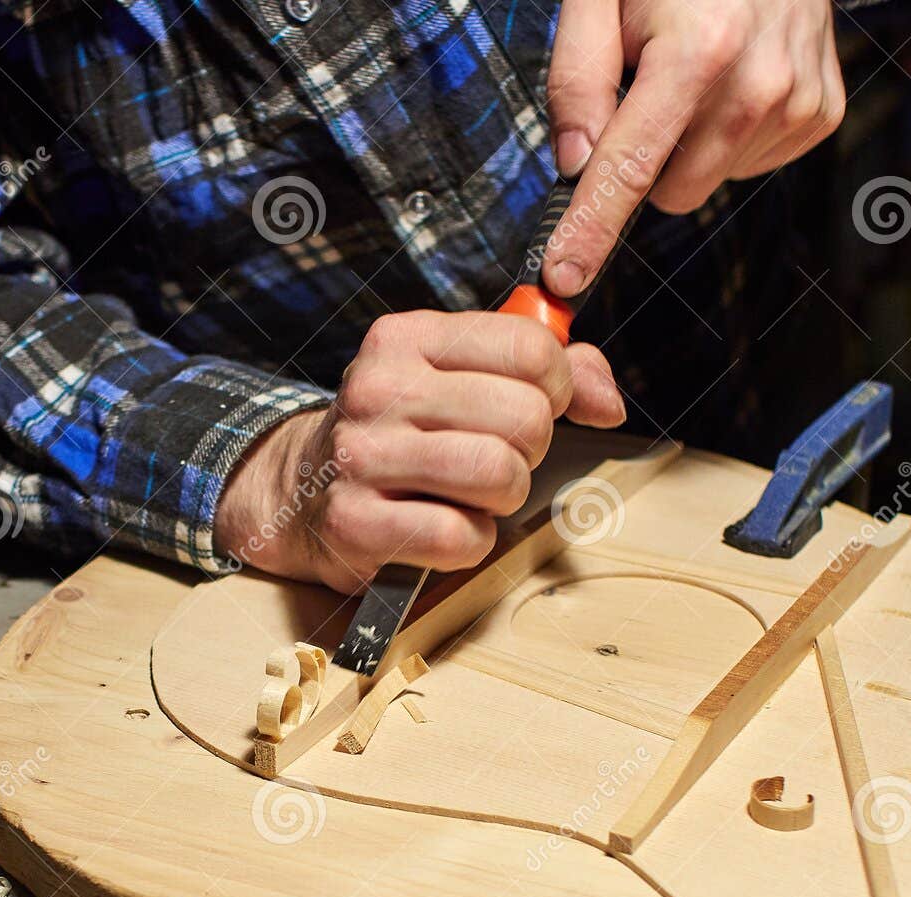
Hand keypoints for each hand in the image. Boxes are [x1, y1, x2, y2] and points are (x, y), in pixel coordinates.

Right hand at [215, 310, 625, 591]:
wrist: (302, 491)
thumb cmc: (404, 435)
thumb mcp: (464, 379)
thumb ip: (548, 373)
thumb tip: (609, 403)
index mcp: (408, 338)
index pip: (531, 348)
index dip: (556, 388)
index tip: (532, 406)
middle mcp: (379, 388)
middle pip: (525, 416)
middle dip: (529, 451)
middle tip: (494, 459)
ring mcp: (362, 455)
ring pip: (498, 473)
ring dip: (503, 499)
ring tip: (472, 495)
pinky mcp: (355, 521)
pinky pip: (460, 536)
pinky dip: (470, 544)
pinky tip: (444, 529)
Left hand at [542, 0, 845, 296]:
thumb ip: (577, 77)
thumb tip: (575, 164)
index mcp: (699, 51)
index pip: (630, 170)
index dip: (591, 230)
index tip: (564, 278)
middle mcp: (759, 85)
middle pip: (672, 194)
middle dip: (647, 160)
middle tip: (650, 86)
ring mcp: (798, 103)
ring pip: (710, 182)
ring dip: (691, 143)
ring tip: (700, 67)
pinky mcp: (820, 114)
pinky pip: (751, 165)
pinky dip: (730, 135)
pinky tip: (735, 78)